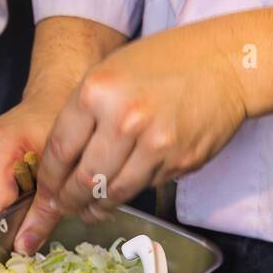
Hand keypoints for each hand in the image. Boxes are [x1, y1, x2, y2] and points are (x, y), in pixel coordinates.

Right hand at [0, 88, 67, 227]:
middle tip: (30, 213)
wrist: (49, 99)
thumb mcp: (62, 173)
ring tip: (23, 197)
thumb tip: (23, 248)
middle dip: (3, 221)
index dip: (9, 226)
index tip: (29, 228)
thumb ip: (44, 213)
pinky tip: (11, 187)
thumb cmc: (60, 130)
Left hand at [18, 22, 248, 251]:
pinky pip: (144, 187)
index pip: (58, 152)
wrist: (227, 63)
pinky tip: (122, 191)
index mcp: (97, 92)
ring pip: (113, 194)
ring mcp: (154, 144)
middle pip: (82, 182)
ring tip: (89, 210)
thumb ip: (82, 114)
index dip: (47, 181)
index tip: (45, 192)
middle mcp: (123, 119)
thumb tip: (57, 163)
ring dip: (96, 208)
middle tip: (64, 208)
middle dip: (68, 202)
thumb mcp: (111, 72)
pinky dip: (128, 194)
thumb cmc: (165, 62)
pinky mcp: (178, 162)